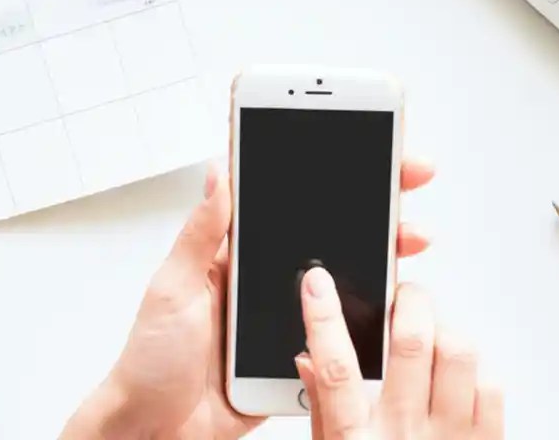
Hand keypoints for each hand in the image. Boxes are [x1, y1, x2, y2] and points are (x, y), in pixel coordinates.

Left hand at [63, 160, 435, 439]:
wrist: (154, 427)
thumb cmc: (149, 359)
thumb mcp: (173, 286)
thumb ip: (202, 233)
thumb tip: (221, 171)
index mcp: (232, 256)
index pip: (286, 202)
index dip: (324, 172)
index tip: (360, 146)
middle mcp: (262, 282)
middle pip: (328, 235)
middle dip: (372, 206)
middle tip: (409, 182)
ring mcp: (283, 319)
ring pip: (343, 283)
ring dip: (380, 261)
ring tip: (409, 240)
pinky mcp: (296, 358)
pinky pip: (341, 337)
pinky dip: (370, 322)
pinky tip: (397, 304)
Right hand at [295, 271, 503, 439]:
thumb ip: (322, 408)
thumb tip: (309, 358)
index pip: (336, 367)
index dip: (323, 317)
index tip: (316, 283)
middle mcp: (405, 438)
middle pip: (411, 343)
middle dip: (406, 300)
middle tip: (401, 293)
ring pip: (459, 353)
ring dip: (444, 326)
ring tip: (432, 326)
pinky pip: (491, 385)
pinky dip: (476, 365)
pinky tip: (457, 368)